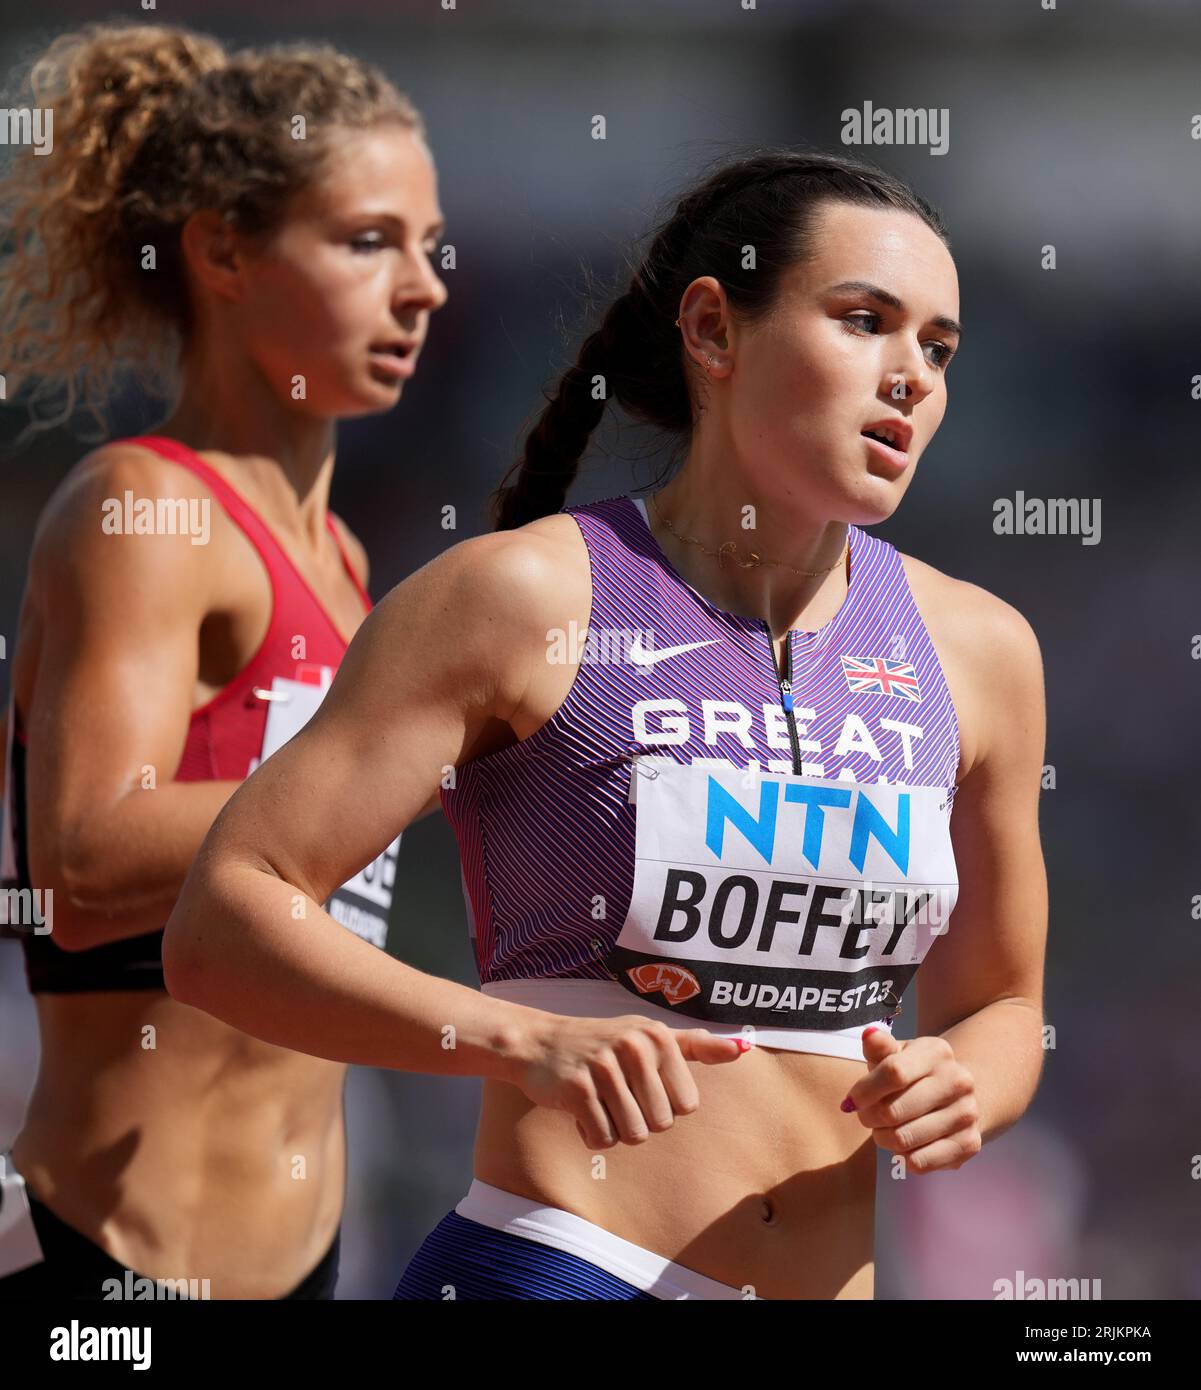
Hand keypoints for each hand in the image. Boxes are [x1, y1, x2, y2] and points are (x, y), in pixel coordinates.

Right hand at [516, 1014, 749, 1149]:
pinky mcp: (578, 1090)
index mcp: (659, 1036)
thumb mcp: (649, 1035)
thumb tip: (744, 1048)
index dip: (663, 1104)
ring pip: (633, 1135)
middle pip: (661, 1124)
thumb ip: (697, 1045)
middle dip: (639, 1118)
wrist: (538, 1043)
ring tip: (599, 1099)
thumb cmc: (603, 1043)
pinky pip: (603, 1139)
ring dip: (615, 1127)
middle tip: (616, 1092)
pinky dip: (591, 1134)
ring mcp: (604, 1068)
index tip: (640, 1083)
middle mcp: (634, 1047)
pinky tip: (581, 1109)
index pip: (687, 1105)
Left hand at [840, 1026, 981, 1173]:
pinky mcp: (969, 1144)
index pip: (893, 1072)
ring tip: (883, 1130)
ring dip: (883, 1139)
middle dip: (869, 1118)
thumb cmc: (914, 1074)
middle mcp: (958, 1081)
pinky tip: (905, 1145)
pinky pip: (921, 1162)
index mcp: (937, 1052)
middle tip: (866, 1116)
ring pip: (904, 1139)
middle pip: (894, 1111)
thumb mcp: (896, 1054)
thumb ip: (879, 1047)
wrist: (956, 1096)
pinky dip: (904, 1157)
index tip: (851, 1101)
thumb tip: (869, 1035)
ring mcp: (967, 1114)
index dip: (865, 1091)